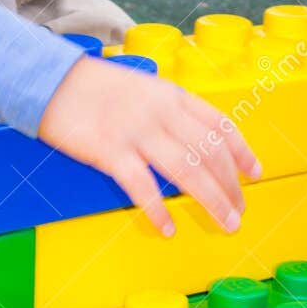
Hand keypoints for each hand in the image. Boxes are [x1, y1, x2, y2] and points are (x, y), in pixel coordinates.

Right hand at [38, 54, 261, 235]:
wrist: (52, 80)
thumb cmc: (97, 88)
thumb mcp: (143, 89)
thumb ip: (170, 112)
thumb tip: (195, 146)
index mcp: (172, 95)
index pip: (219, 125)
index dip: (242, 152)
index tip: (254, 174)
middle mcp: (161, 112)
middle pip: (209, 154)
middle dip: (231, 187)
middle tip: (239, 212)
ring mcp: (136, 131)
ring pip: (187, 171)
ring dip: (212, 201)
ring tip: (225, 224)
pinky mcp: (109, 150)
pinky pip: (141, 186)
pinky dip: (158, 209)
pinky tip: (168, 227)